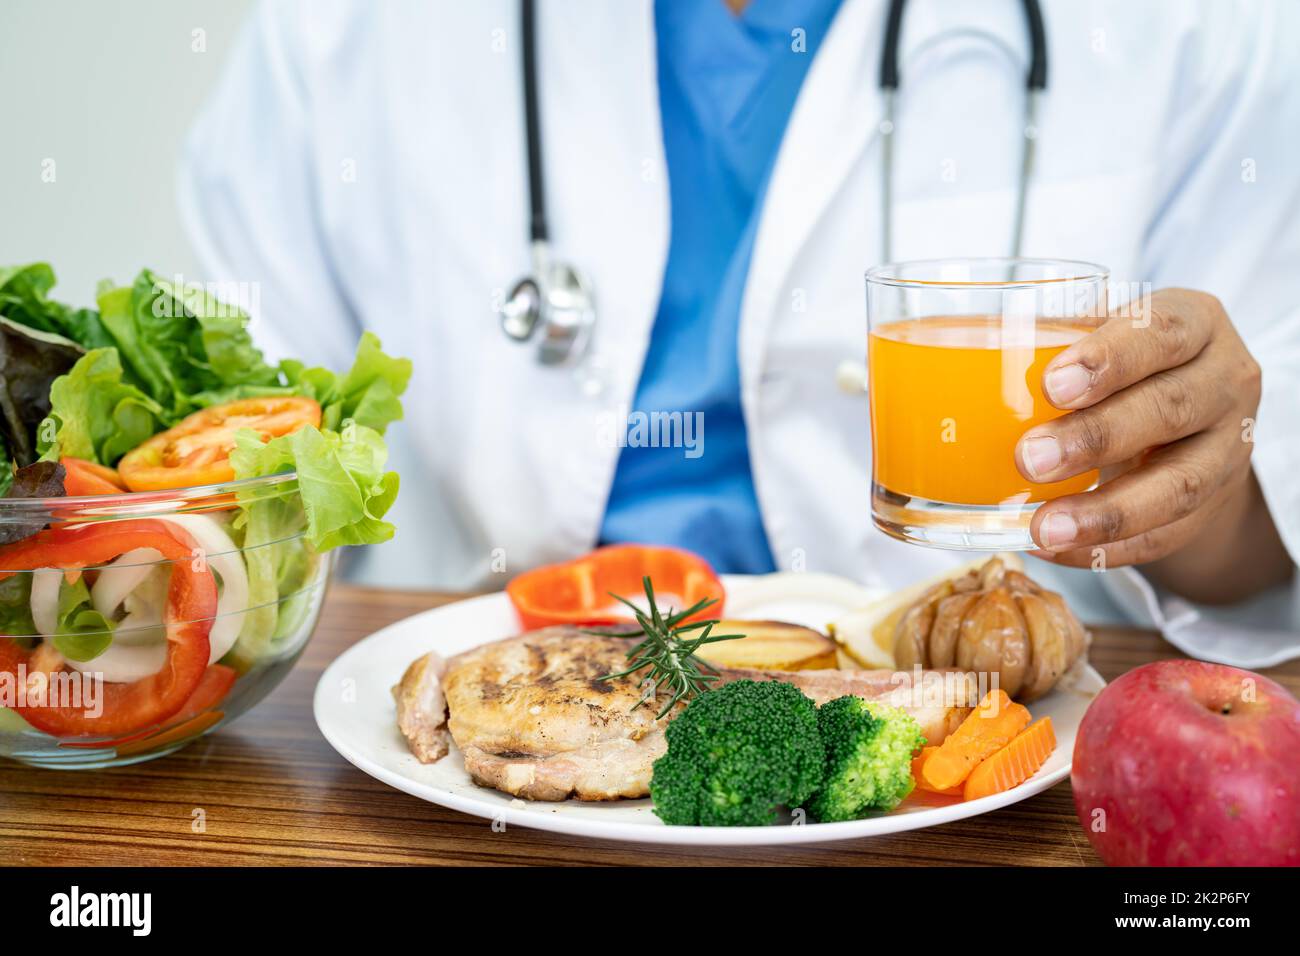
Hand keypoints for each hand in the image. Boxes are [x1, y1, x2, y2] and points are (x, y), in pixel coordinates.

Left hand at [1015, 288, 1266, 574]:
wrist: (1190, 415)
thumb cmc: (1126, 361)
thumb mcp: (1104, 330)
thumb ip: (1056, 337)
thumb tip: (960, 366)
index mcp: (1194, 323)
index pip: (1162, 332)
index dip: (1109, 359)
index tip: (1051, 385)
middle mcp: (1225, 382)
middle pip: (1170, 410)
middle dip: (1095, 438)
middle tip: (1029, 458)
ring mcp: (1228, 449)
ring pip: (1178, 486)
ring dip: (1105, 513)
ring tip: (1042, 526)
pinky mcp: (1214, 504)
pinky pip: (1166, 535)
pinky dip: (1107, 548)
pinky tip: (1054, 548)